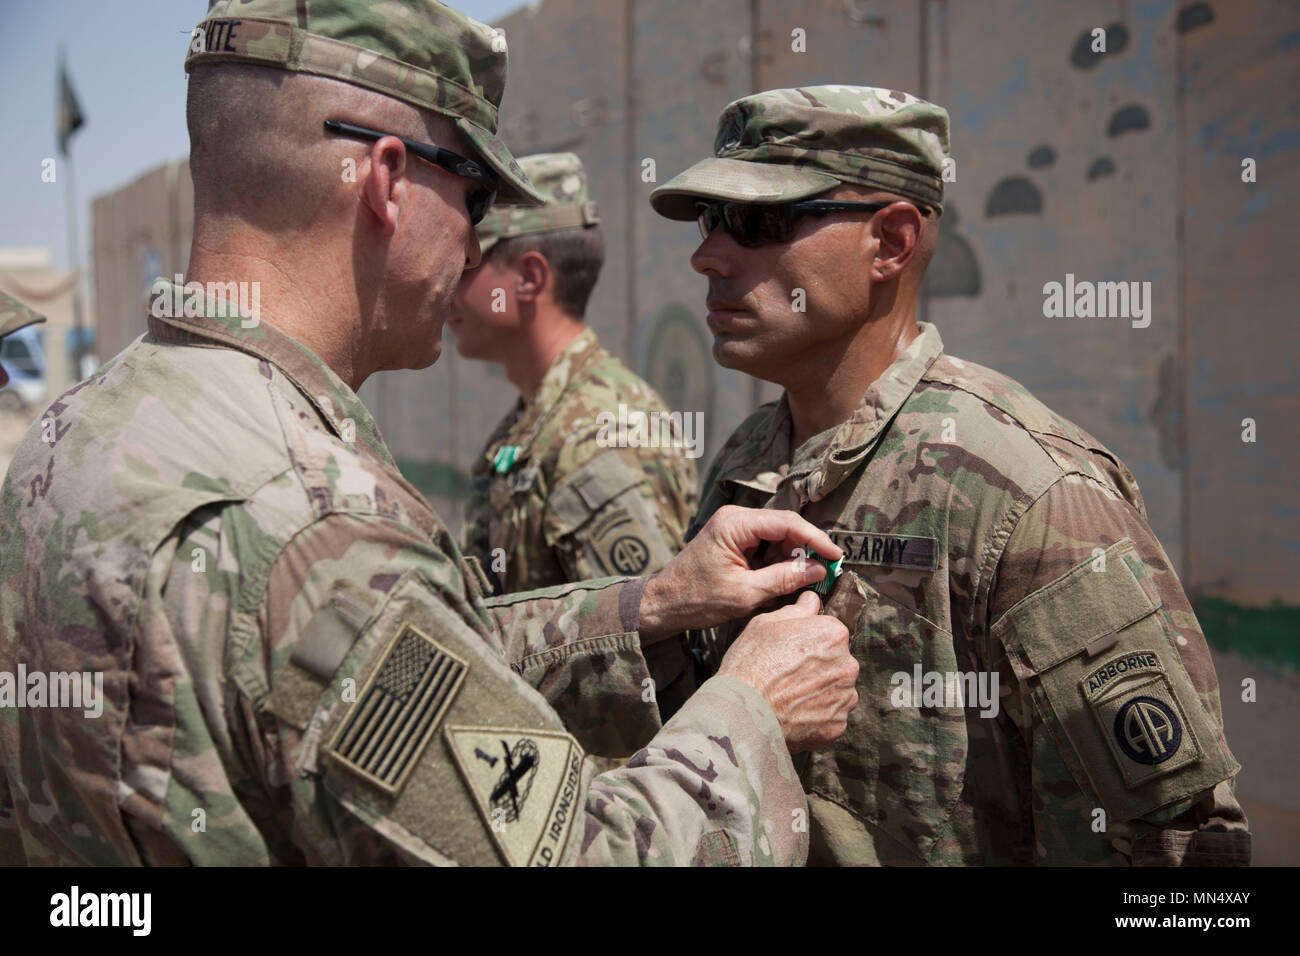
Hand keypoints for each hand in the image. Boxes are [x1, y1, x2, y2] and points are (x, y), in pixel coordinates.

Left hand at [637, 505, 842, 640]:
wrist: (664, 604)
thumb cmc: (697, 599)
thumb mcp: (745, 593)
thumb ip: (783, 579)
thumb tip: (818, 570)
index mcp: (735, 523)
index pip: (787, 522)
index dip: (816, 539)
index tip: (837, 555)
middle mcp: (736, 518)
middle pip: (785, 528)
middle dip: (804, 551)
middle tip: (823, 574)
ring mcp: (734, 528)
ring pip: (777, 538)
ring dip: (789, 560)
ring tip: (794, 585)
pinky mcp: (734, 541)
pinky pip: (765, 547)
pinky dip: (776, 564)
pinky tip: (778, 584)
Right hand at [717, 591, 857, 751]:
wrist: (744, 713)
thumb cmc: (750, 666)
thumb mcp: (765, 625)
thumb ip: (797, 611)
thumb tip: (812, 601)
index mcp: (833, 634)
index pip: (831, 632)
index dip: (811, 640)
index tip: (794, 650)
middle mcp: (847, 664)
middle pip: (838, 660)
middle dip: (819, 665)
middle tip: (789, 673)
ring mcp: (844, 696)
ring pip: (837, 688)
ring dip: (821, 690)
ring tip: (791, 694)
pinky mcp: (838, 724)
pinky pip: (833, 714)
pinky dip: (819, 714)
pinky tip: (796, 711)